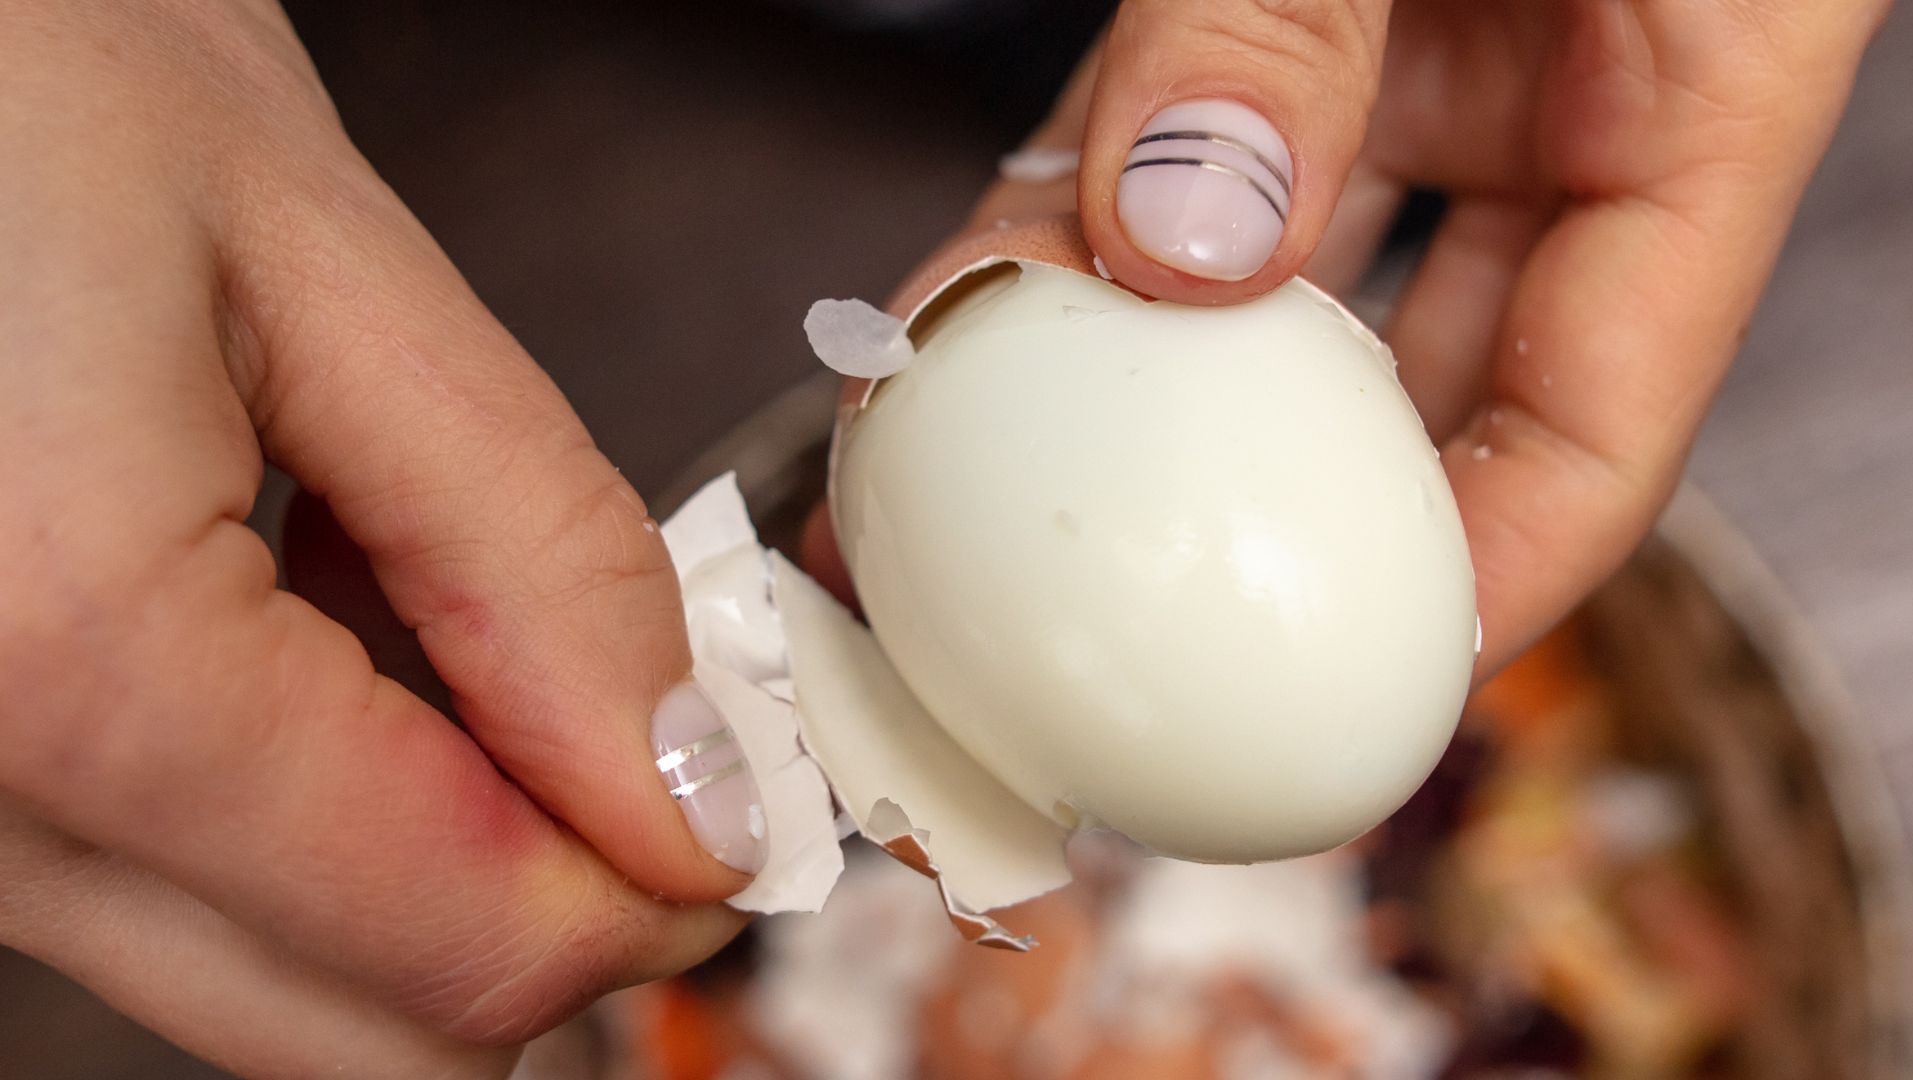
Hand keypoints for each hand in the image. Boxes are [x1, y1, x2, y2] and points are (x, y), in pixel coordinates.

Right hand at [0, 2, 761, 1074]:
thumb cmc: (9, 56)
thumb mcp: (326, 274)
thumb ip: (538, 565)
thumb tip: (688, 794)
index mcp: (64, 664)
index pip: (468, 947)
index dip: (659, 879)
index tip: (741, 787)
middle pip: (365, 1030)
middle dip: (545, 897)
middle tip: (619, 708)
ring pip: (267, 982)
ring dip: (417, 854)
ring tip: (419, 603)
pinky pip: (162, 894)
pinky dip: (291, 813)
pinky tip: (303, 620)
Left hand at [959, 0, 1886, 672]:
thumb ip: (1299, 26)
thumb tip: (1178, 231)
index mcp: (1697, 101)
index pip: (1598, 422)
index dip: (1475, 582)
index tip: (1327, 681)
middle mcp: (1560, 105)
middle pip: (1415, 385)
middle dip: (1266, 506)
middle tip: (1120, 612)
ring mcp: (1430, 64)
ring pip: (1282, 283)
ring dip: (1143, 381)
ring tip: (996, 478)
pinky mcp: (1306, 19)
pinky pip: (1192, 154)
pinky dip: (1092, 230)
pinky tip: (982, 299)